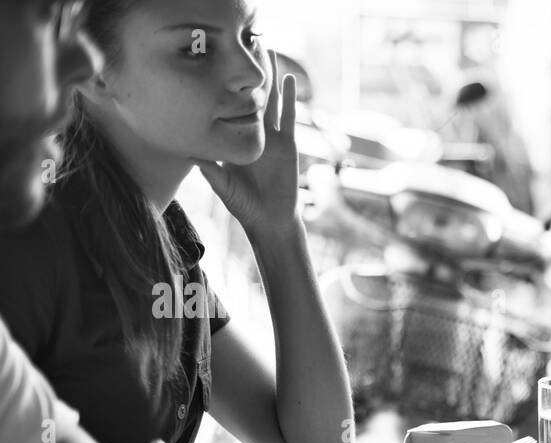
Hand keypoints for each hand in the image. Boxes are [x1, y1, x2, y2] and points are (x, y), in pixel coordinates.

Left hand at [197, 53, 300, 240]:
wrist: (270, 219)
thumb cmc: (244, 205)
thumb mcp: (222, 186)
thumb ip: (210, 170)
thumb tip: (190, 153)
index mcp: (235, 138)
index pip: (228, 107)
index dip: (224, 86)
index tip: (216, 64)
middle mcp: (253, 134)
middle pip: (250, 96)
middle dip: (247, 73)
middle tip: (244, 45)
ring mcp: (272, 137)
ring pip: (270, 100)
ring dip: (270, 77)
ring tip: (268, 51)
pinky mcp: (288, 145)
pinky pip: (290, 117)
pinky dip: (290, 98)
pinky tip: (290, 79)